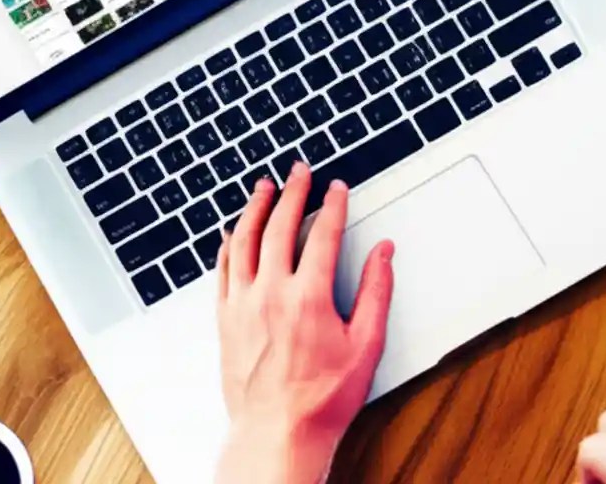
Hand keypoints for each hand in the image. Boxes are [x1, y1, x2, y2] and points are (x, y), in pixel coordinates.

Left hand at [215, 162, 394, 483]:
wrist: (277, 434)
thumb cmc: (321, 399)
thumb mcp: (366, 345)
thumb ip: (376, 292)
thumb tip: (383, 255)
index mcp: (308, 297)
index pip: (322, 234)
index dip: (332, 205)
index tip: (336, 188)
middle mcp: (270, 294)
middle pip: (278, 227)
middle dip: (292, 193)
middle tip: (299, 171)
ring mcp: (242, 305)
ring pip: (244, 242)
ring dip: (255, 209)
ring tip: (263, 188)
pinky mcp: (225, 320)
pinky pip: (223, 270)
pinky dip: (228, 244)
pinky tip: (232, 233)